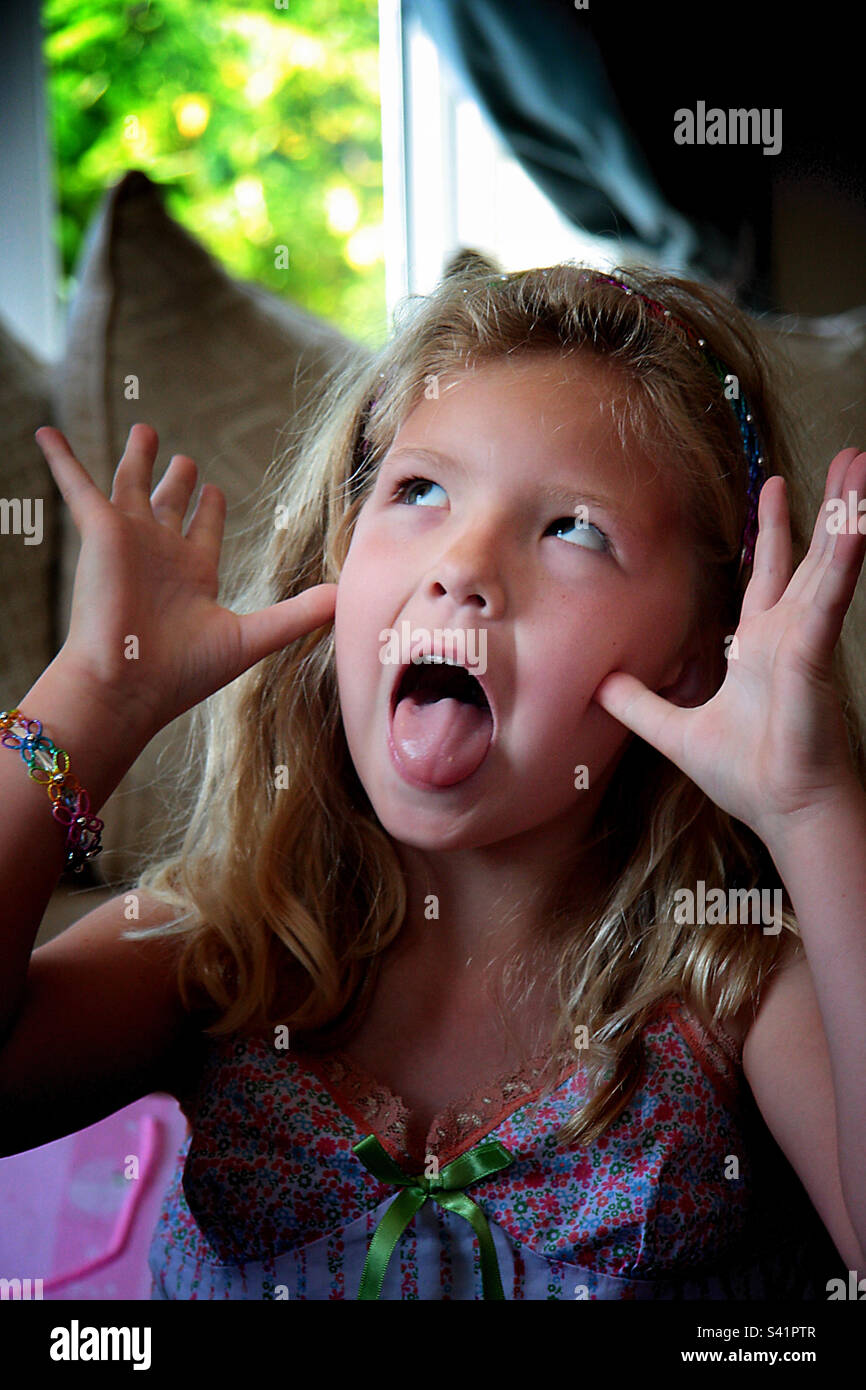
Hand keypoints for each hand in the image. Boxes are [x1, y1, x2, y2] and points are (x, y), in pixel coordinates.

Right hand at [35, 423, 336, 740]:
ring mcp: (129, 540)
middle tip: (185, 459)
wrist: (129, 683)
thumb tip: (345, 598)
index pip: (202, 530)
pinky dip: (62, 458)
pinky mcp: (100, 532)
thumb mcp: (253, 637)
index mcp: (193, 574)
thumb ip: (298, 614)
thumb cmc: (184, 671)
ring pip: (132, 486)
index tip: (214, 488)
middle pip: (169, 504)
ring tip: (145, 430)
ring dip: (138, 458)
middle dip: (177, 479)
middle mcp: (160, 553)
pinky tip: (46, 430)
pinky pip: (77, 484)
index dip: (208, 508)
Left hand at [591, 447, 865, 842]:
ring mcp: (806, 643)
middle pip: (810, 558)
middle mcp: (789, 637)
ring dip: (846, 516)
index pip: (771, 577)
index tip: (773, 491)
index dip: (774, 535)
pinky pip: (828, 600)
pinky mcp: (813, 657)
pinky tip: (855, 525)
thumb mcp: (675, 732)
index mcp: (762, 649)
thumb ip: (640, 706)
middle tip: (849, 460)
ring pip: (828, 565)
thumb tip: (600, 686)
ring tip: (861, 468)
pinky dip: (842, 561)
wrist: (785, 812)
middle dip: (828, 509)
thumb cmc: (748, 777)